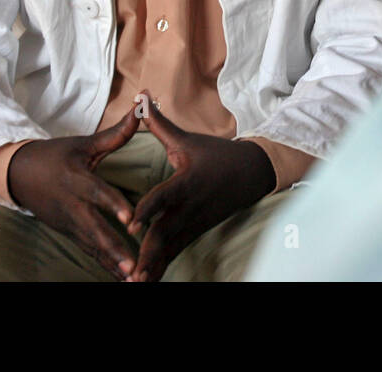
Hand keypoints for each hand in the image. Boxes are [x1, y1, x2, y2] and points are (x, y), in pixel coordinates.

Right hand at [7, 106, 140, 280]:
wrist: (17, 174)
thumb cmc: (56, 155)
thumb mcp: (83, 144)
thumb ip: (115, 134)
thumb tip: (141, 111)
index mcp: (77, 179)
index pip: (98, 193)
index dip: (113, 206)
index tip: (130, 220)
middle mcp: (72, 205)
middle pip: (94, 229)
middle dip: (113, 248)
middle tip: (134, 264)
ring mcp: (67, 222)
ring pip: (91, 245)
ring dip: (110, 262)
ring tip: (132, 279)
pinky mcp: (67, 232)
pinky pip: (88, 250)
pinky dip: (103, 264)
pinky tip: (121, 278)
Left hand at [126, 91, 276, 281]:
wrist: (251, 173)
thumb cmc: (215, 154)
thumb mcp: (187, 139)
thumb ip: (159, 123)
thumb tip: (141, 98)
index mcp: (186, 182)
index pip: (165, 196)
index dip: (149, 209)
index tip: (132, 224)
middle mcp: (190, 207)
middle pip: (166, 232)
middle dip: (148, 252)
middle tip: (130, 271)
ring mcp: (194, 222)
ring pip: (170, 248)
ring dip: (153, 266)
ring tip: (133, 283)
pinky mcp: (195, 232)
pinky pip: (175, 252)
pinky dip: (160, 267)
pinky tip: (145, 280)